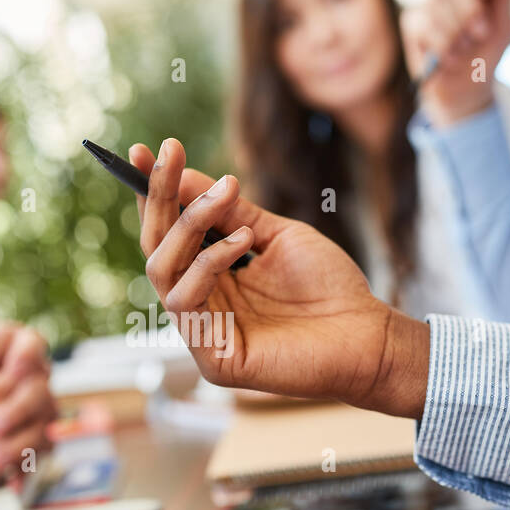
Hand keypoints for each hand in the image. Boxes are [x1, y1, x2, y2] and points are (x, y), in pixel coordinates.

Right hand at [130, 139, 429, 417]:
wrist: (367, 334)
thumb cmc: (329, 287)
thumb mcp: (275, 234)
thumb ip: (231, 211)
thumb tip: (185, 174)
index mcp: (211, 279)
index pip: (167, 234)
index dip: (152, 194)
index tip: (142, 150)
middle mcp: (199, 305)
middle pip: (155, 247)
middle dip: (160, 196)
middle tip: (170, 152)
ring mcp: (202, 334)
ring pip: (162, 269)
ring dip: (190, 222)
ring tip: (228, 192)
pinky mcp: (212, 359)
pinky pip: (185, 301)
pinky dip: (210, 262)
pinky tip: (244, 241)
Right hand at [401, 0, 509, 126]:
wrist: (466, 90)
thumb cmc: (486, 54)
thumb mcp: (503, 25)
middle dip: (469, 9)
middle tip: (481, 33)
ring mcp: (428, 4)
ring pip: (438, 6)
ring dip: (456, 34)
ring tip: (464, 50)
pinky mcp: (412, 23)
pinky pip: (424, 26)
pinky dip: (441, 46)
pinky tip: (448, 59)